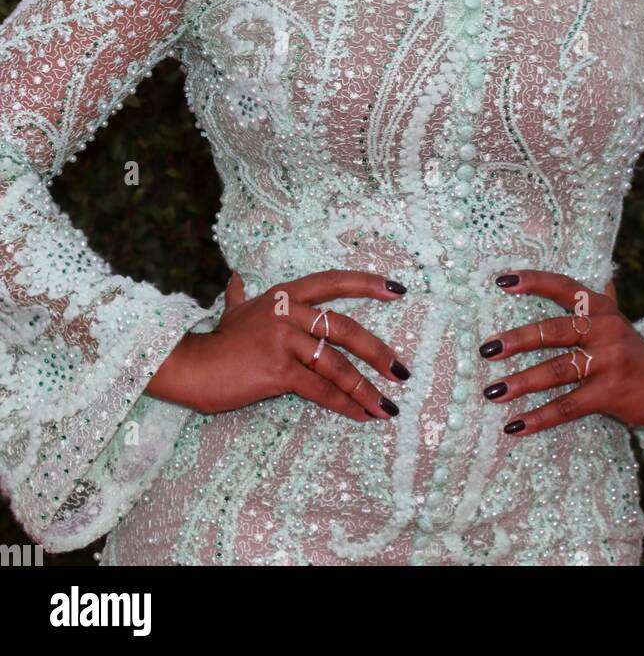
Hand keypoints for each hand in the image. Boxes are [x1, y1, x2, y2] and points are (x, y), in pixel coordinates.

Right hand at [146, 269, 411, 421]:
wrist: (192, 366)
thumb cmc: (216, 342)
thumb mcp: (232, 312)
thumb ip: (240, 296)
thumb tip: (235, 278)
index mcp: (286, 294)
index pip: (334, 281)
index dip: (367, 283)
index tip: (397, 290)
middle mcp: (289, 312)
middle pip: (345, 328)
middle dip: (378, 351)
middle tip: (401, 370)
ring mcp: (285, 340)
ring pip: (337, 364)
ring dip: (366, 388)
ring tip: (387, 406)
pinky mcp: (278, 370)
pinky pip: (320, 390)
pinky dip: (344, 404)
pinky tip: (361, 415)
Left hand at [478, 270, 643, 438]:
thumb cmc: (635, 353)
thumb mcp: (619, 323)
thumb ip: (605, 302)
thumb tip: (607, 275)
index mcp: (601, 308)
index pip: (563, 286)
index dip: (533, 282)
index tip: (502, 282)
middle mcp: (605, 328)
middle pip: (553, 331)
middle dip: (516, 340)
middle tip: (486, 350)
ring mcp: (609, 360)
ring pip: (557, 370)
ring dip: (521, 382)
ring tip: (492, 391)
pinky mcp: (611, 392)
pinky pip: (568, 406)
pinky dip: (540, 417)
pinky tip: (516, 426)